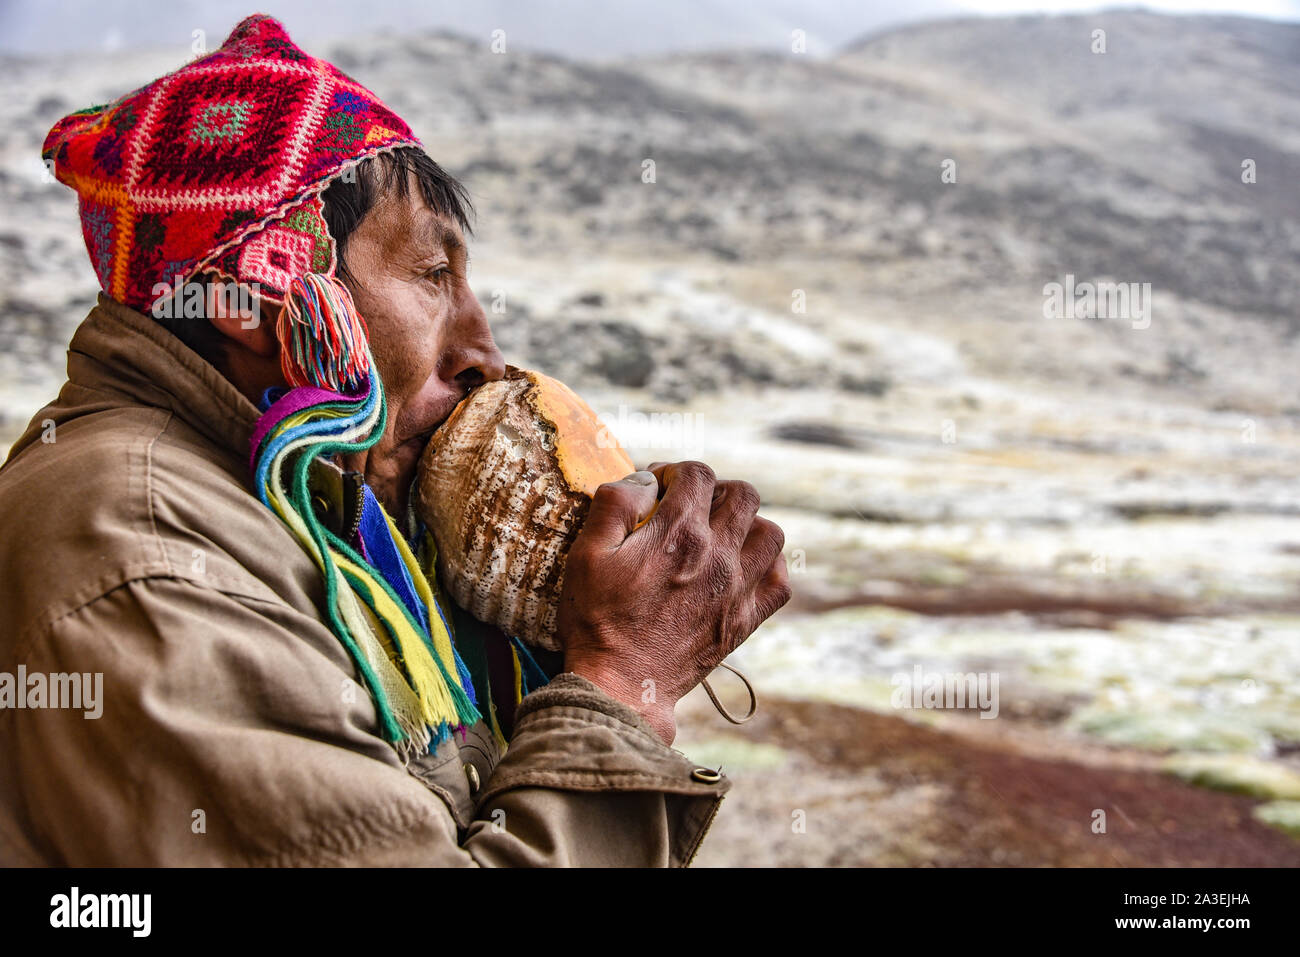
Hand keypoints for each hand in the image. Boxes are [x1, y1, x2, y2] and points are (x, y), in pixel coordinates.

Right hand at [556, 461, 790, 744]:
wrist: (620, 686)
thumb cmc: (596, 619)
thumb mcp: (586, 553)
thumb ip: (614, 504)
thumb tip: (644, 481)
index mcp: (679, 533)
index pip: (698, 474)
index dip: (675, 471)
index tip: (658, 488)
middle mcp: (718, 555)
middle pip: (744, 494)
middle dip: (716, 489)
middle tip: (691, 506)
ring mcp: (737, 589)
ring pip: (772, 533)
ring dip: (749, 524)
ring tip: (722, 534)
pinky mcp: (744, 621)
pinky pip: (781, 582)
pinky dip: (770, 567)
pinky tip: (744, 568)